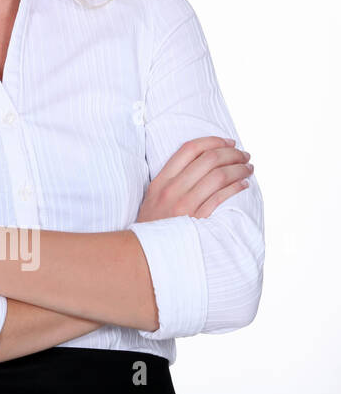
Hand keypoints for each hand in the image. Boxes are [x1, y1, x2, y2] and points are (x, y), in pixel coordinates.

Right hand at [137, 136, 252, 221]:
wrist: (145, 252)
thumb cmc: (154, 223)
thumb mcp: (154, 197)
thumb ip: (171, 179)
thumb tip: (202, 162)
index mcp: (161, 180)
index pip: (189, 149)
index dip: (213, 141)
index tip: (228, 142)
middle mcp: (172, 189)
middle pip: (208, 160)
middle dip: (231, 154)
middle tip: (243, 155)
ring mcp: (185, 205)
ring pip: (218, 177)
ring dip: (238, 169)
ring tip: (248, 168)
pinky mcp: (197, 220)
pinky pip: (221, 198)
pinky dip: (236, 187)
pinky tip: (244, 184)